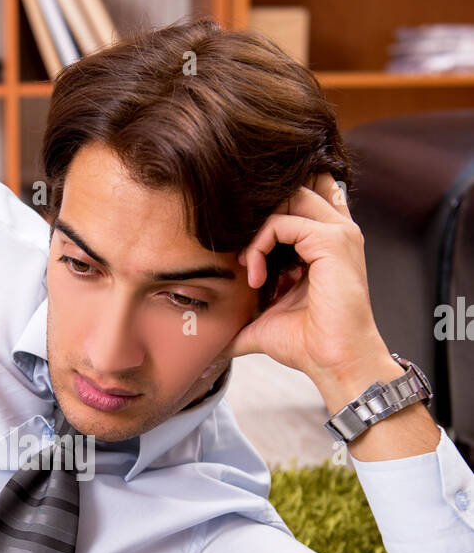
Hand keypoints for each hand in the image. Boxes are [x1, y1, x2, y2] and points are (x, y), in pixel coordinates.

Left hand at [227, 172, 388, 381]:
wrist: (333, 361)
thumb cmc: (308, 344)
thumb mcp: (267, 322)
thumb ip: (244, 321)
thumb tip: (213, 348)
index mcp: (328, 243)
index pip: (299, 200)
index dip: (267, 215)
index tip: (248, 255)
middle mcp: (337, 231)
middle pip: (292, 191)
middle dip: (258, 219)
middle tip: (245, 258)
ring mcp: (338, 233)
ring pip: (286, 200)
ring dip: (256, 233)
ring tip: (250, 271)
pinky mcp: (332, 240)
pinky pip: (282, 222)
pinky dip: (259, 245)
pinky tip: (256, 277)